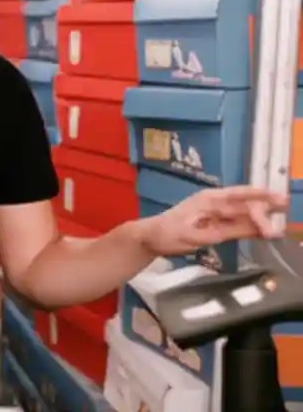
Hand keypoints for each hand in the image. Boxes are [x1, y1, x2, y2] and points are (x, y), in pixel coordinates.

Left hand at [139, 185, 288, 256]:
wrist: (150, 236)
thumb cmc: (169, 235)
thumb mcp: (196, 236)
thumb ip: (224, 231)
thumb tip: (253, 229)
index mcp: (209, 199)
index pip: (241, 201)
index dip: (260, 210)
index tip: (272, 226)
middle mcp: (215, 200)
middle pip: (245, 203)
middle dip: (266, 208)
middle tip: (286, 212)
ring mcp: (215, 209)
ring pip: (243, 209)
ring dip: (262, 214)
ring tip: (282, 215)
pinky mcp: (214, 219)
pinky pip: (236, 218)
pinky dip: (251, 223)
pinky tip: (264, 228)